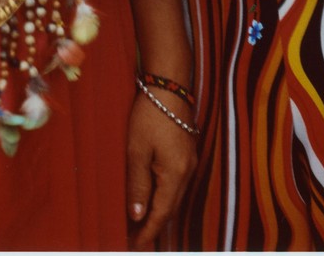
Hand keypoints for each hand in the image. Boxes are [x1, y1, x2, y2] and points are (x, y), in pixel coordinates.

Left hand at [126, 93, 196, 249]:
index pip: (161, 214)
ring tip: (139, 223)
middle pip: (170, 208)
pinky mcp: (187, 152)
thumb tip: (137, 216)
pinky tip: (152, 195)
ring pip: (174, 196)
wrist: (170, 84)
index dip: (147, 233)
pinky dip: (164, 195)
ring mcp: (190, 161)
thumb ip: (138, 184)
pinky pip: (176, 183)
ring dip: (158, 211)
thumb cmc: (149, 114)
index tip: (133, 247)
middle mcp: (188, 171)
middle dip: (152, 226)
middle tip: (133, 239)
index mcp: (175, 174)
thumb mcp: (137, 150)